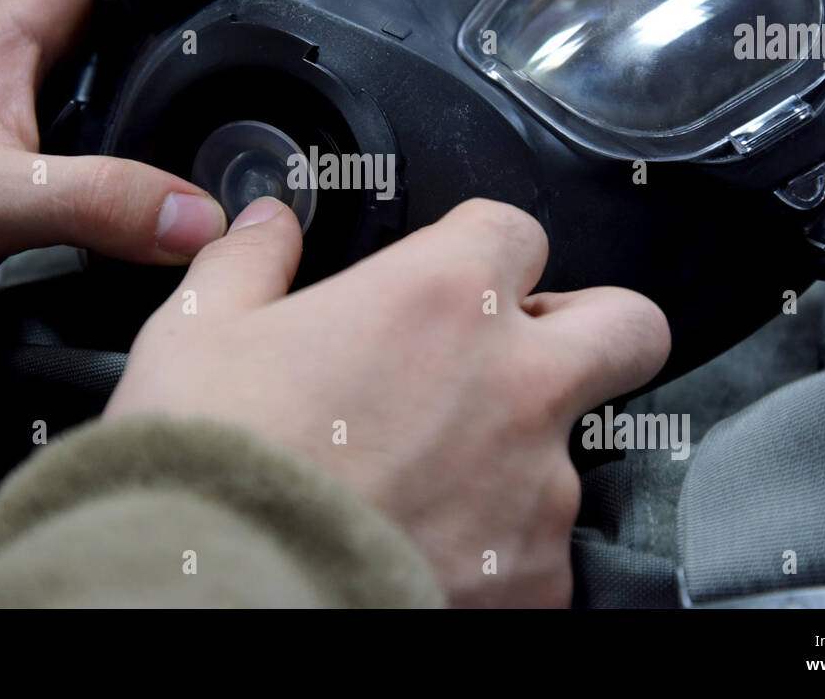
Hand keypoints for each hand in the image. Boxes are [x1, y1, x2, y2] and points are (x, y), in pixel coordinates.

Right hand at [106, 196, 670, 606]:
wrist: (222, 600)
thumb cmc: (211, 466)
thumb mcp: (198, 333)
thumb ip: (250, 258)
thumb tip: (269, 223)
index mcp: (441, 299)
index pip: (517, 231)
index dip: (482, 250)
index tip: (450, 279)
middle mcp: (514, 385)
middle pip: (626, 326)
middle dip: (586, 332)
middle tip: (514, 357)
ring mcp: (538, 489)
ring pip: (574, 448)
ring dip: (518, 451)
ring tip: (422, 481)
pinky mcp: (538, 579)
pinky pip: (541, 546)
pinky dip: (498, 543)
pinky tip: (426, 545)